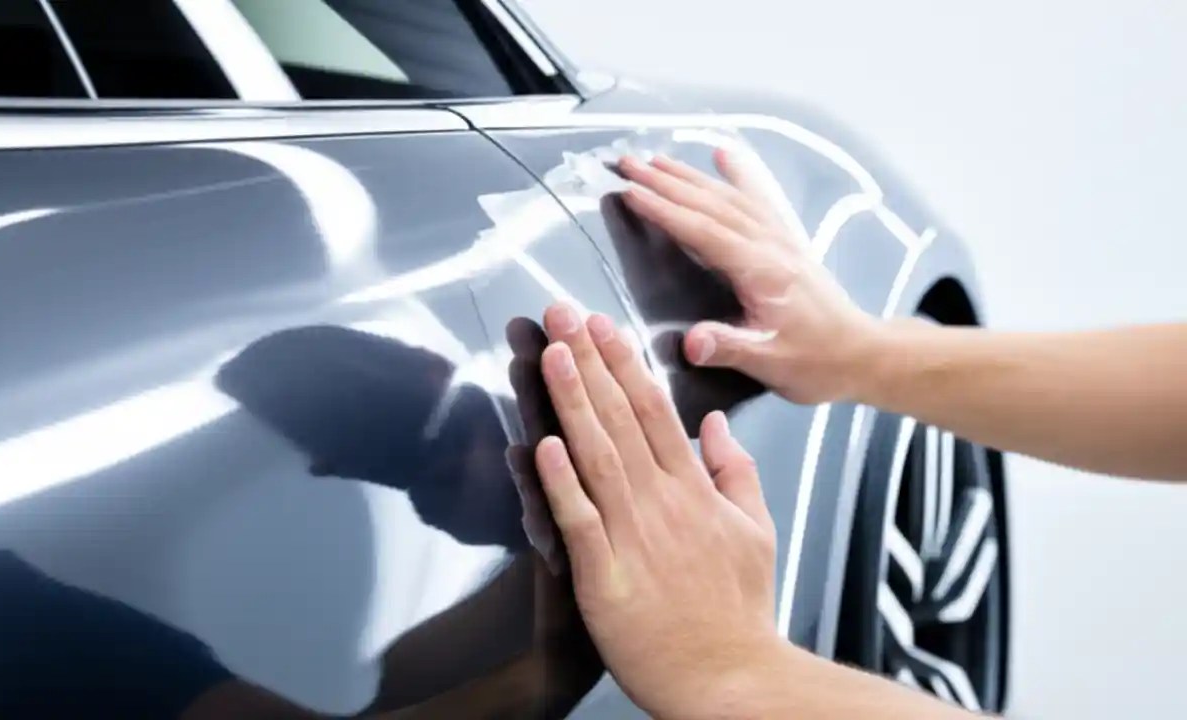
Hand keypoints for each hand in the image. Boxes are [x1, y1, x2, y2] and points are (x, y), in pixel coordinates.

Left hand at [534, 302, 782, 719]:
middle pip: (622, 418)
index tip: (602, 324)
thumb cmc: (738, 610)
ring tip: (552, 354)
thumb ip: (736, 472)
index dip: (625, 363)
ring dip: (573, 401)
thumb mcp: (757, 529)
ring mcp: (633, 535)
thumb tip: (718, 424)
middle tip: (563, 314)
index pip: (656, 410)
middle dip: (591, 362)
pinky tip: (542, 444)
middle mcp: (663, 501)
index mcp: (694, 489)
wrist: (729, 678)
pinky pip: (579, 520)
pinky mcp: (607, 573)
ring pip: (598, 455)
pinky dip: (560, 482)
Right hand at [618, 152, 884, 404]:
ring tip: (655, 159)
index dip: (664, 210)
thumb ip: (730, 347)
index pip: (703, 231)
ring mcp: (780, 238)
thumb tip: (690, 341)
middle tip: (627, 163)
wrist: (863, 355)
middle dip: (665, 182)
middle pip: (710, 204)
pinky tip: (724, 154)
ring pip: (729, 196)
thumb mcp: (771, 363)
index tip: (629, 192)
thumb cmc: (816, 362)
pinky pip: (758, 198)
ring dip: (690, 176)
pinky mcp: (786, 241)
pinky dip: (739, 174)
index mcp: (762, 270)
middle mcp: (770, 244)